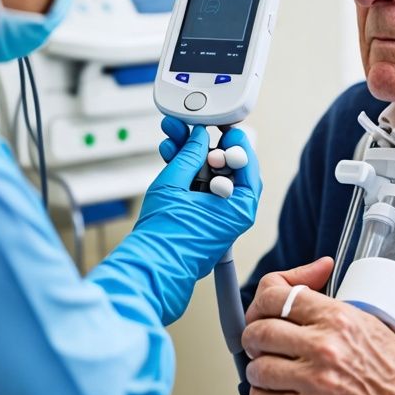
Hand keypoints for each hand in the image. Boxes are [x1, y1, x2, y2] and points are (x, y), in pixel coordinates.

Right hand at [133, 117, 261, 283]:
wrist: (148, 268)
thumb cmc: (165, 238)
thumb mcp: (175, 184)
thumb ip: (190, 155)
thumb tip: (200, 137)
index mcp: (240, 207)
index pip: (246, 164)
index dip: (233, 142)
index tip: (222, 126)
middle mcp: (231, 211)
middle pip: (226, 167)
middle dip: (205, 145)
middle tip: (193, 128)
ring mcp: (214, 214)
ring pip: (207, 175)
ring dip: (189, 155)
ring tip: (172, 135)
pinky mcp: (198, 217)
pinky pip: (196, 188)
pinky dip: (183, 172)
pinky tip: (168, 152)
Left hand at [241, 258, 394, 394]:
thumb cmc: (393, 365)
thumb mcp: (364, 318)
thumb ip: (323, 304)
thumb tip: (293, 286)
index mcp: (336, 316)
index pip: (275, 295)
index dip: (261, 302)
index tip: (264, 311)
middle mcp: (324, 345)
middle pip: (259, 332)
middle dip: (254, 340)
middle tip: (262, 347)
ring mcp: (317, 380)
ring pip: (257, 370)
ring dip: (260, 374)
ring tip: (273, 376)